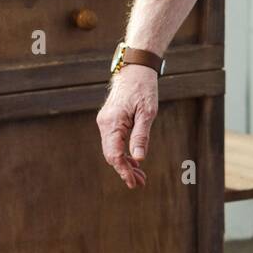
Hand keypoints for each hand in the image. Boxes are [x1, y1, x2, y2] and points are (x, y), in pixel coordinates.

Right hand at [96, 65, 158, 187]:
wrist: (135, 69)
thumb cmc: (144, 89)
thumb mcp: (148, 112)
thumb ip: (141, 135)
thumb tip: (139, 159)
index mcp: (112, 123)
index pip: (115, 155)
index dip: (124, 171)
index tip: (134, 183)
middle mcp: (104, 124)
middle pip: (112, 155)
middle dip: (125, 170)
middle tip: (140, 183)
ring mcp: (105, 122)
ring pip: (112, 150)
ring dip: (125, 163)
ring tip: (140, 176)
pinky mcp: (109, 120)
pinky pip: (114, 142)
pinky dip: (123, 152)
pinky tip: (134, 161)